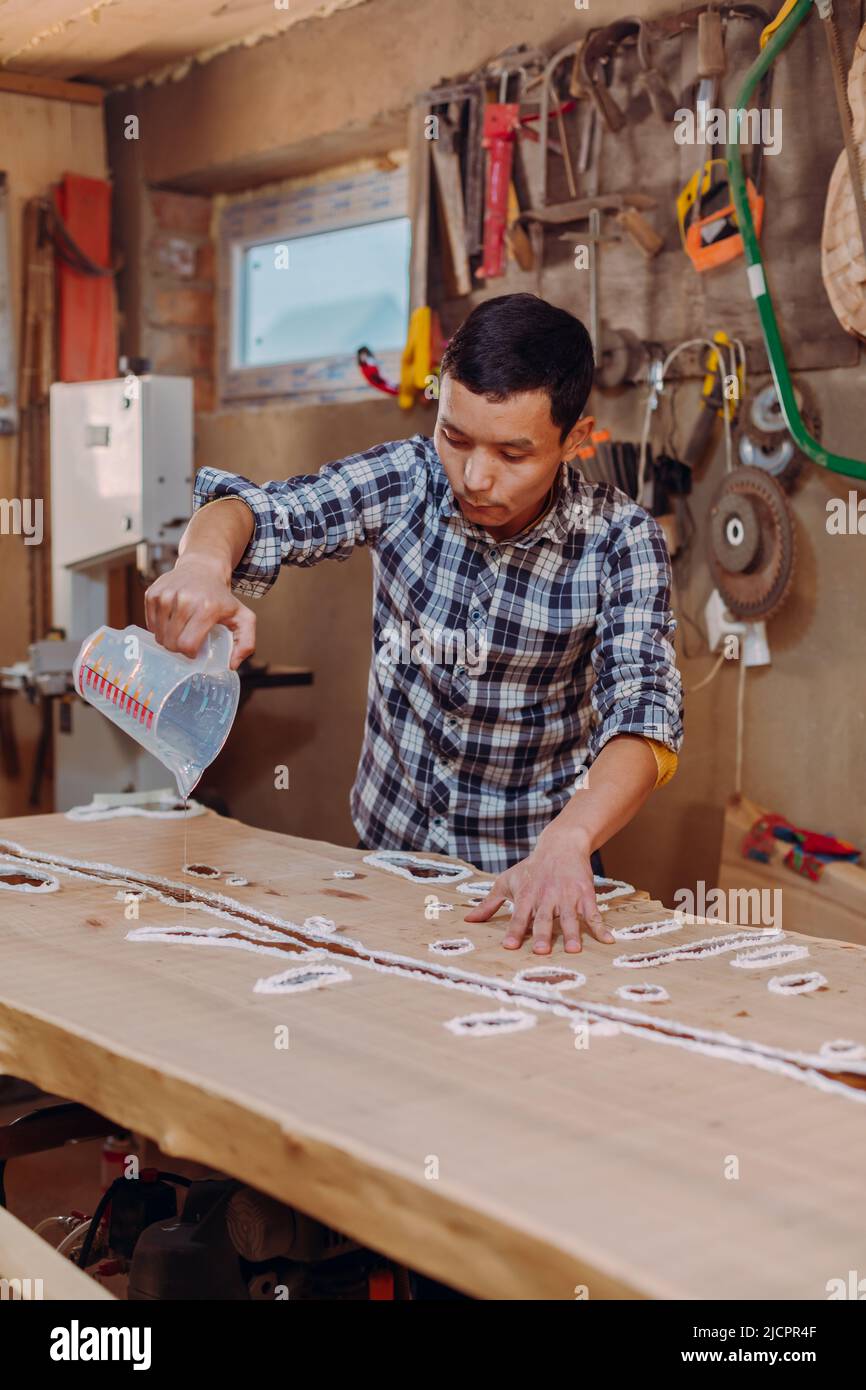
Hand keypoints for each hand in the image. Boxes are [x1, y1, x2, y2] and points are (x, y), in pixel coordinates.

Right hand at [144, 556, 255, 669]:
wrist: (202, 567)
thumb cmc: (222, 596)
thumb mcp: (243, 617)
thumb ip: (246, 643)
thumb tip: (232, 665)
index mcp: (206, 608)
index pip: (187, 645)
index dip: (191, 653)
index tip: (196, 649)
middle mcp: (184, 599)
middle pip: (172, 643)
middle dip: (179, 648)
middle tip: (188, 640)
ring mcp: (166, 595)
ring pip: (159, 635)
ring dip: (168, 638)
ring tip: (180, 629)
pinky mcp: (152, 593)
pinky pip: (149, 624)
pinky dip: (158, 627)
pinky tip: (171, 620)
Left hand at [463, 828, 614, 954]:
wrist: (560, 845)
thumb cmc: (530, 868)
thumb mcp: (506, 882)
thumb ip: (489, 904)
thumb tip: (468, 920)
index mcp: (527, 895)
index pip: (518, 916)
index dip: (514, 931)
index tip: (509, 947)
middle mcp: (547, 897)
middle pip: (544, 918)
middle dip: (543, 934)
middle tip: (541, 951)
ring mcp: (567, 896)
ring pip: (569, 917)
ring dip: (572, 934)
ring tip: (574, 950)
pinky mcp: (585, 895)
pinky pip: (593, 913)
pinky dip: (601, 927)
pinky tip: (608, 940)